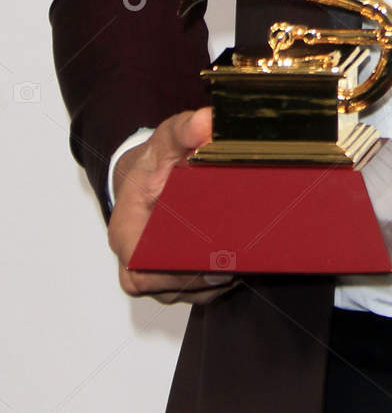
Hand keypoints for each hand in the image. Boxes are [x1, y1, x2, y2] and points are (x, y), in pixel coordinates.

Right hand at [108, 107, 238, 305]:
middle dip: (202, 275)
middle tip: (238, 260)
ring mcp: (153, 272)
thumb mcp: (168, 138)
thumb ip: (186, 129)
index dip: (173, 269)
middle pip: (166, 284)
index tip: (209, 259)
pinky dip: (215, 281)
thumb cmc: (154, 161)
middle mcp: (135, 259)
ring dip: (212, 282)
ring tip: (244, 262)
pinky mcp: (172, 275)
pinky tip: (240, 264)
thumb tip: (207, 122)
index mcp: (126, 231)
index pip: (141, 266)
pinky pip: (192, 288)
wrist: (149, 173)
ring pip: (183, 291)